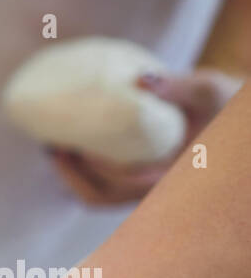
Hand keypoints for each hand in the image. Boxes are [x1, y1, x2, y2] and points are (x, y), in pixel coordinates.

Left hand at [49, 69, 243, 204]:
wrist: (224, 114)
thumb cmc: (221, 102)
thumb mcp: (208, 90)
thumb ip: (178, 87)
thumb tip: (142, 80)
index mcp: (173, 178)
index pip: (125, 183)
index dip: (97, 168)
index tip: (78, 144)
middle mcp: (156, 193)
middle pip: (102, 197)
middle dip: (73, 174)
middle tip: (54, 145)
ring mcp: (142, 191)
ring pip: (97, 196)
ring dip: (71, 175)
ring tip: (54, 146)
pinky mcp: (133, 183)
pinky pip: (99, 188)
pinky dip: (79, 172)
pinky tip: (65, 147)